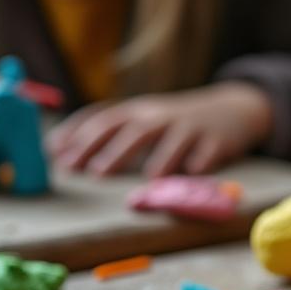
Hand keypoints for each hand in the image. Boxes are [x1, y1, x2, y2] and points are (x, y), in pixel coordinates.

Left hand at [47, 82, 271, 176]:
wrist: (233, 109)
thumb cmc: (177, 121)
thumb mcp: (146, 118)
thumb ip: (110, 133)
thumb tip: (57, 150)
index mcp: (139, 111)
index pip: (104, 119)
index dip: (80, 135)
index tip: (56, 154)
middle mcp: (162, 116)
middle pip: (135, 129)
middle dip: (112, 149)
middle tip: (91, 171)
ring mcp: (191, 128)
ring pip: (173, 140)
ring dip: (160, 158)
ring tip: (148, 180)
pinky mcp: (217, 142)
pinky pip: (207, 154)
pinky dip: (200, 164)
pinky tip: (192, 174)